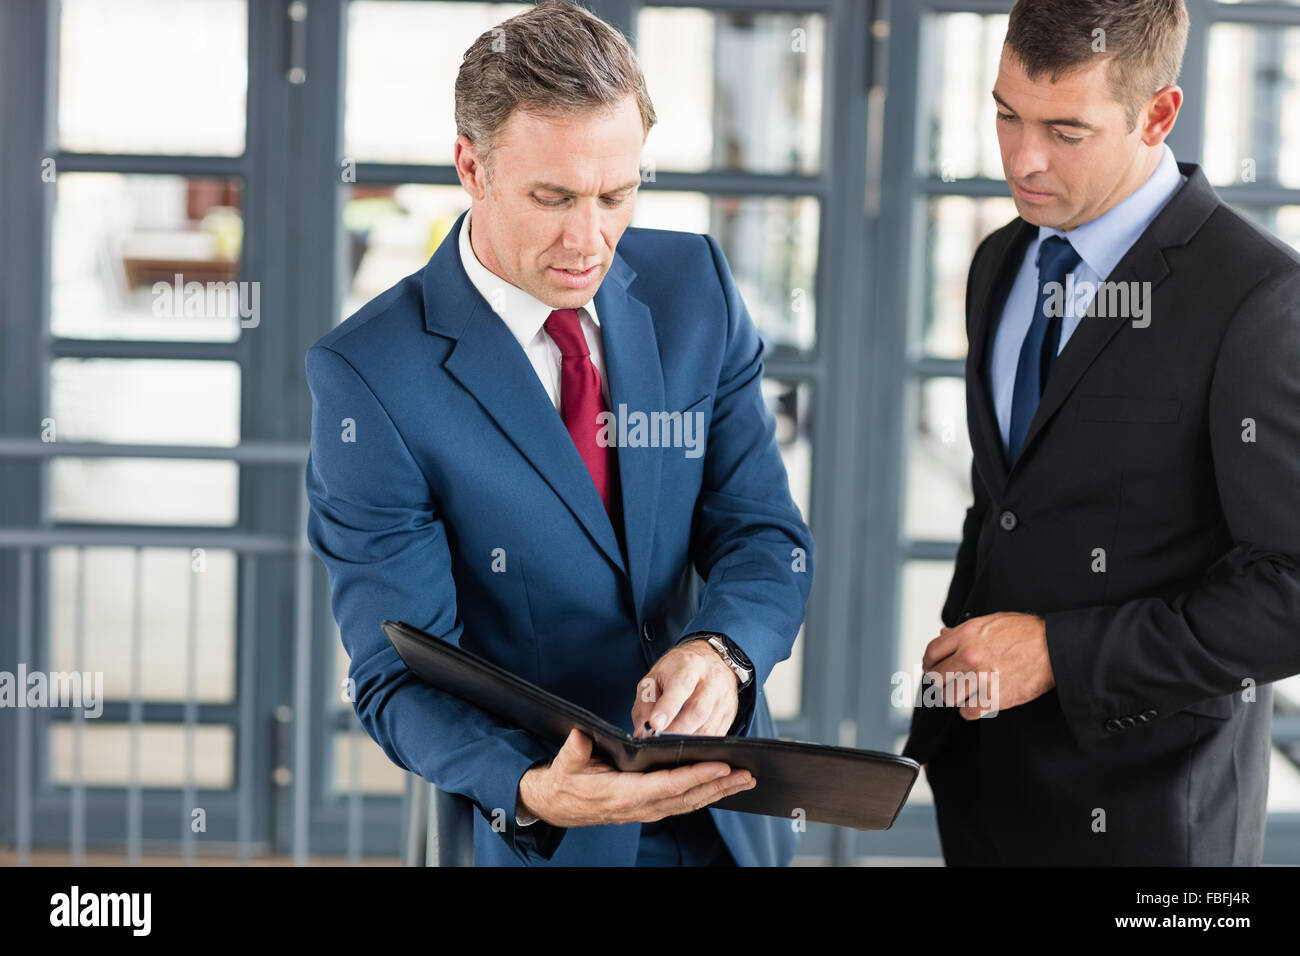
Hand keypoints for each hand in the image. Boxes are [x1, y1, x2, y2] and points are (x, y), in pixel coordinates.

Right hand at [516, 728, 754, 826]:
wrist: (555, 805)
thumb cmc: (564, 781)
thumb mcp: (564, 765)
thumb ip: (574, 751)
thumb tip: (581, 735)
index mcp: (623, 794)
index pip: (668, 785)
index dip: (696, 776)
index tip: (721, 765)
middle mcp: (639, 807)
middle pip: (687, 797)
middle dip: (719, 785)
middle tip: (747, 774)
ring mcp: (646, 811)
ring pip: (689, 803)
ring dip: (718, 792)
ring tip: (744, 779)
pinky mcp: (649, 808)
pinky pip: (682, 803)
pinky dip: (704, 794)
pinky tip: (721, 787)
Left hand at [630, 639, 738, 737]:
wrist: (710, 659)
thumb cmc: (678, 669)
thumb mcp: (656, 676)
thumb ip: (645, 702)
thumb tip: (643, 731)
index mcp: (690, 665)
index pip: (680, 687)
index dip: (668, 708)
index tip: (655, 725)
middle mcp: (712, 680)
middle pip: (698, 710)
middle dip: (677, 730)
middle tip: (659, 741)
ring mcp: (724, 697)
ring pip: (708, 727)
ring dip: (688, 740)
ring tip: (670, 745)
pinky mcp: (730, 713)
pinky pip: (716, 735)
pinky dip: (700, 744)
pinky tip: (687, 744)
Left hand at [921, 611, 1054, 718]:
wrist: (1054, 648)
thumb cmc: (1025, 633)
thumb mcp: (990, 622)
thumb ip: (963, 631)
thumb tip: (943, 635)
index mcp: (966, 634)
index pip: (931, 652)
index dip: (929, 662)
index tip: (931, 667)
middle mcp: (970, 656)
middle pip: (936, 677)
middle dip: (939, 680)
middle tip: (947, 681)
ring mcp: (981, 678)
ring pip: (949, 696)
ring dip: (955, 695)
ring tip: (965, 691)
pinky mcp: (995, 698)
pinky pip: (968, 711)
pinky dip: (970, 709)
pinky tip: (977, 701)